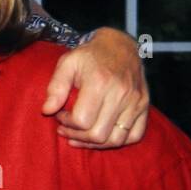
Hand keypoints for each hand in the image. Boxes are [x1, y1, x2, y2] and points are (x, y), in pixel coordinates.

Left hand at [41, 28, 148, 148]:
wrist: (120, 46)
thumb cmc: (90, 56)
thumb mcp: (67, 63)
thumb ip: (55, 87)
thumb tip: (46, 111)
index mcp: (100, 83)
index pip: (81, 120)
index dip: (66, 123)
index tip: (59, 114)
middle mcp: (121, 94)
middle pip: (98, 134)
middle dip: (77, 136)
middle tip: (66, 128)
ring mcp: (136, 102)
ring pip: (116, 140)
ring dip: (94, 144)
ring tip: (79, 137)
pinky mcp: (144, 107)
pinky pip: (134, 136)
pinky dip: (116, 141)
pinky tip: (101, 136)